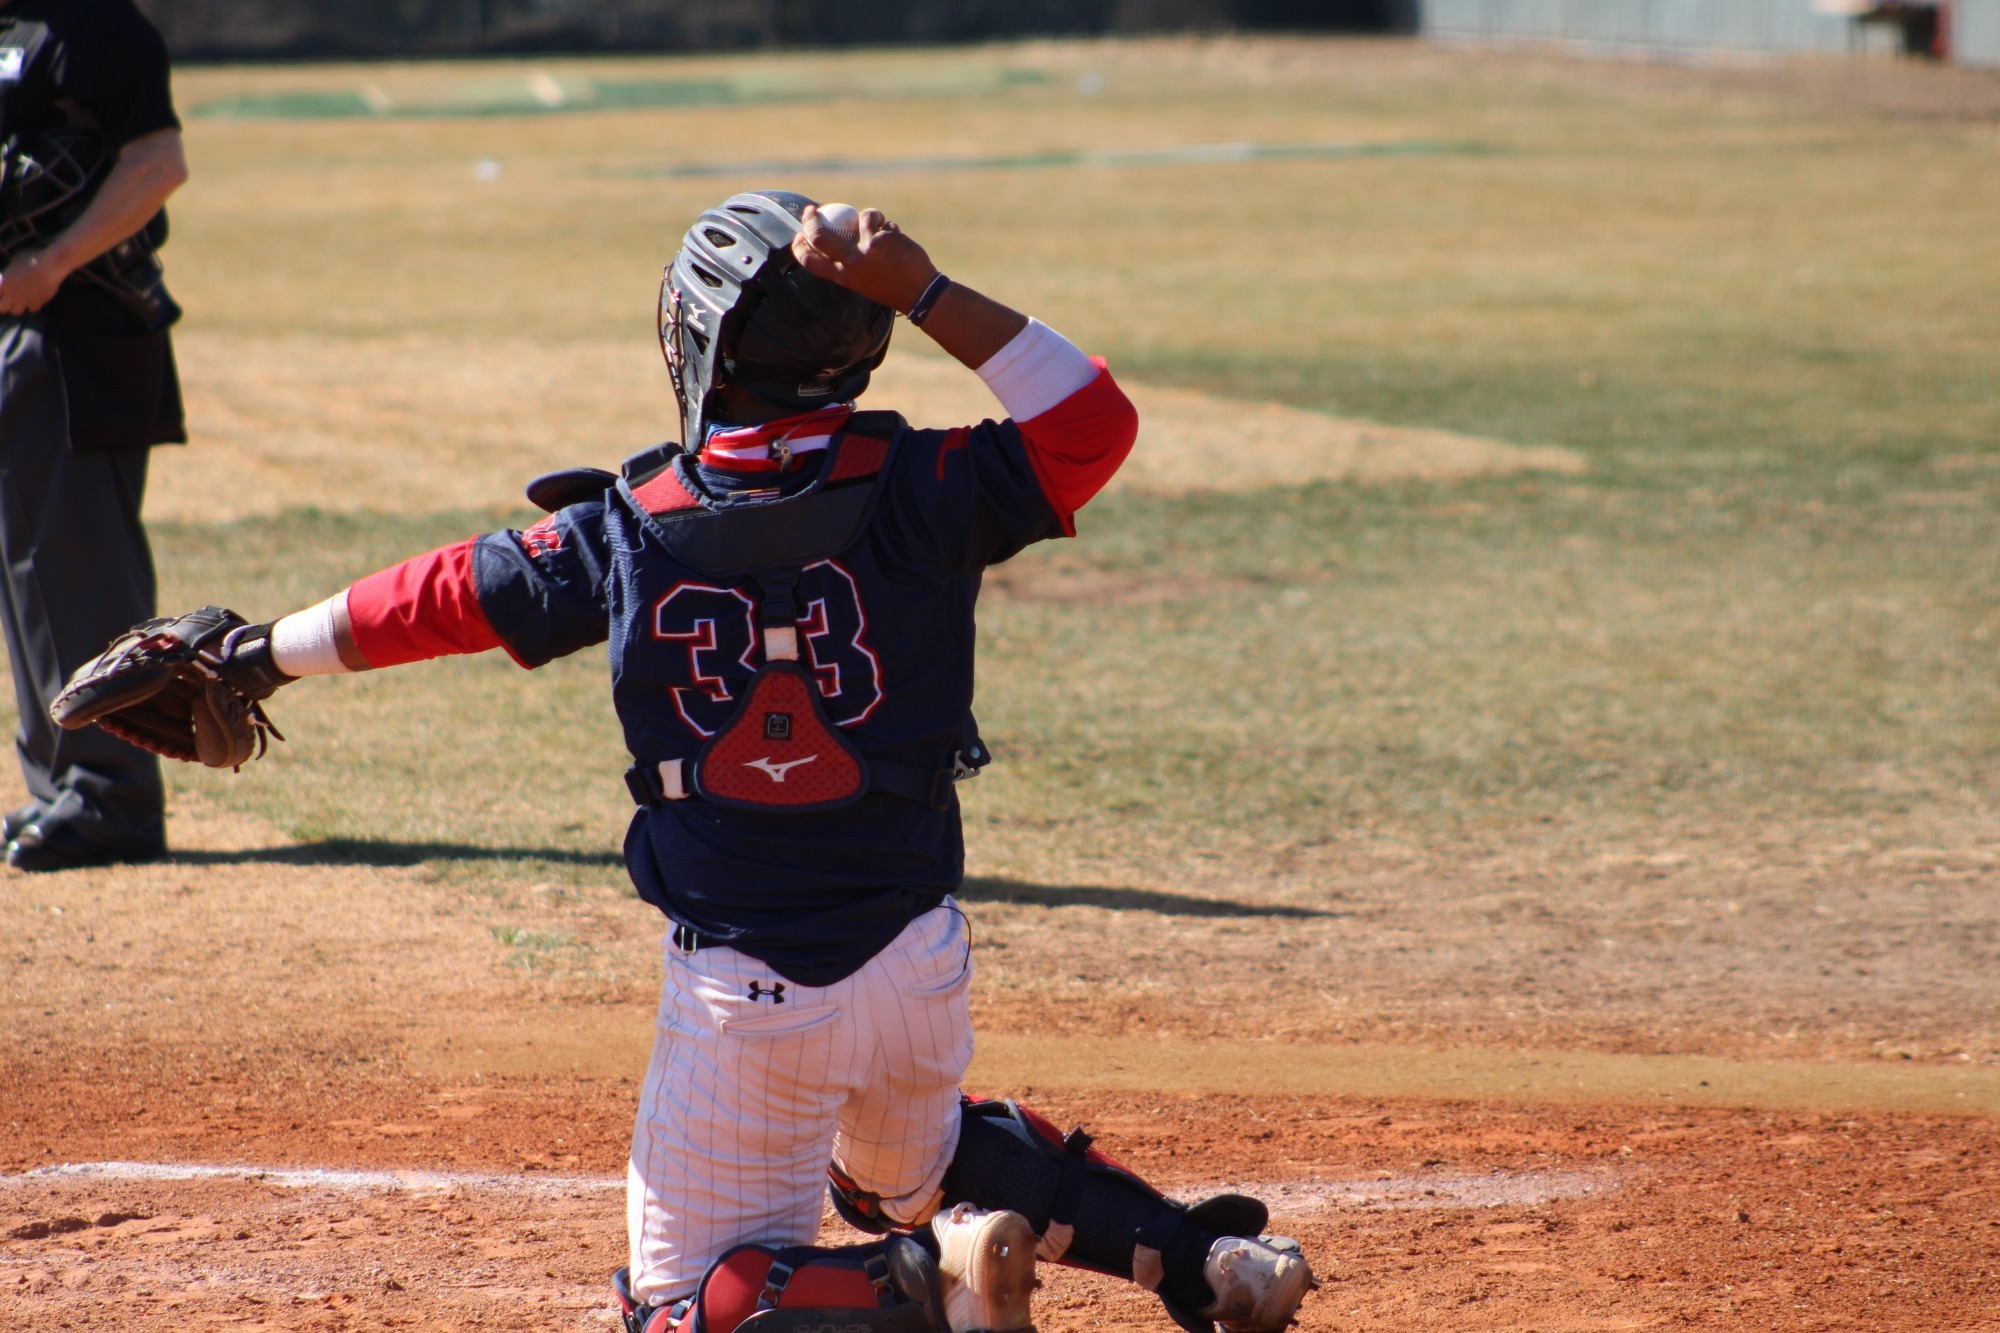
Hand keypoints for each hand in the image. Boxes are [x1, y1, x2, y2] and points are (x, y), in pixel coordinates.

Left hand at [0, 249, 70, 314]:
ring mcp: (24, 300)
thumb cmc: (32, 258)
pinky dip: (33, 306)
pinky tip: (35, 300)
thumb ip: (11, 267)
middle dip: (4, 305)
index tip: (2, 292)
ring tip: (21, 301)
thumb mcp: (16, 258)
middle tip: (8, 301)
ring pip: (16, 312)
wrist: (51, 266)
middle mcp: (11, 294)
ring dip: (17, 307)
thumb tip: (12, 269)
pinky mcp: (37, 303)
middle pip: (2, 308)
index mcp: (3, 282)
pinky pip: (32, 309)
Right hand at [790, 205, 938, 313]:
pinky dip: (888, 226)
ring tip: (879, 225)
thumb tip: (836, 237)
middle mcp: (851, 264)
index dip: (799, 246)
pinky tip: (897, 237)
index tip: (799, 236)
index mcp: (843, 278)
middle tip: (813, 210)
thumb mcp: (863, 281)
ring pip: (859, 218)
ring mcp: (866, 250)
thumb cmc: (891, 288)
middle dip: (810, 219)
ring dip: (869, 216)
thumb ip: (848, 263)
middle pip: (819, 236)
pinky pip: (881, 221)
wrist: (919, 293)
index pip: (810, 261)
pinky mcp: (883, 238)